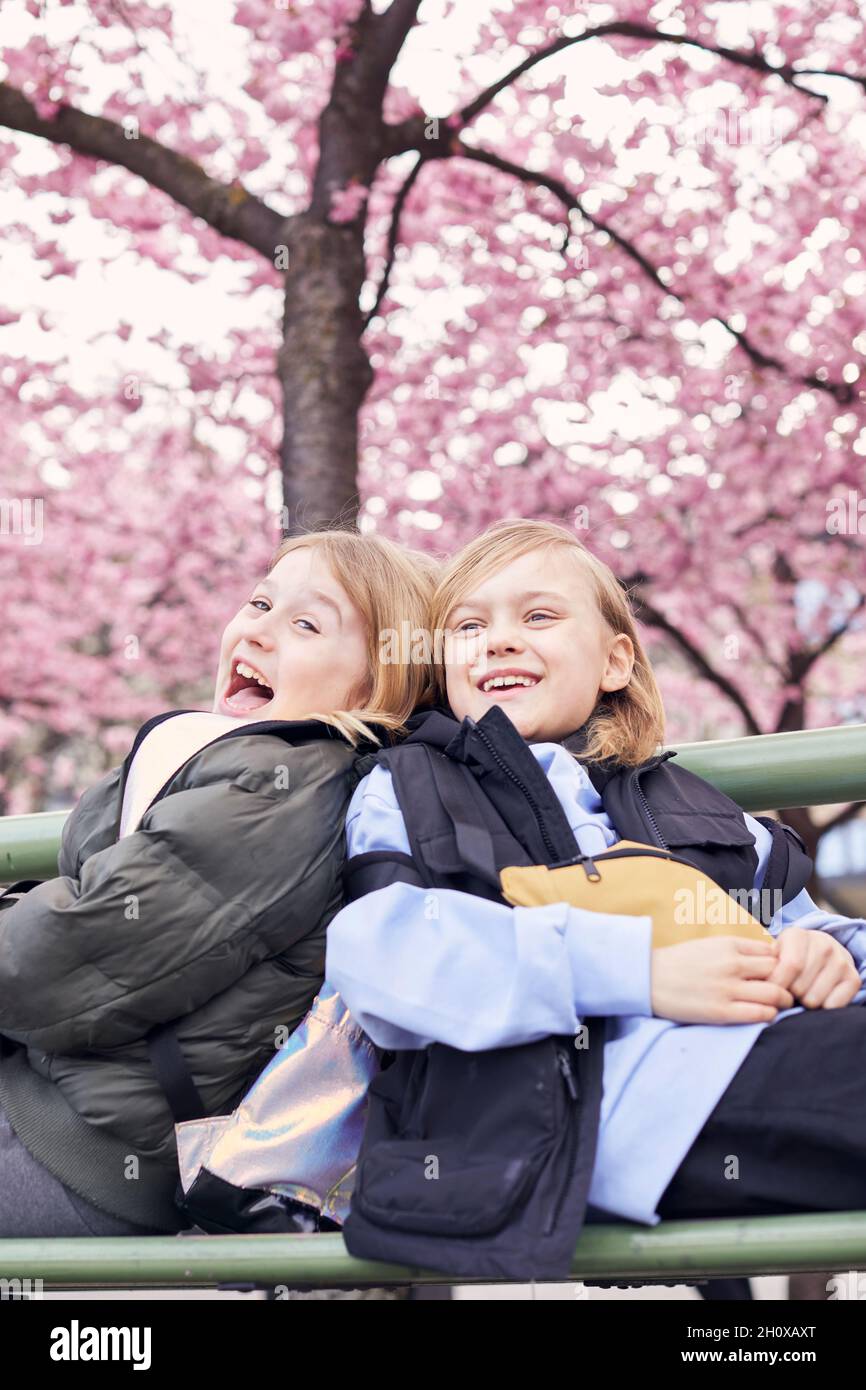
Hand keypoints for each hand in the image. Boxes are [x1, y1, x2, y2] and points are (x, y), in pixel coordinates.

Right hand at [651, 935, 795, 1023]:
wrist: (649, 979)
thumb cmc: (680, 962)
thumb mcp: (710, 945)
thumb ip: (738, 949)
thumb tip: (769, 956)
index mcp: (729, 945)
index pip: (772, 951)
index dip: (780, 963)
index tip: (779, 972)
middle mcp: (732, 964)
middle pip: (779, 971)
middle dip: (787, 981)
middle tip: (787, 989)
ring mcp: (728, 989)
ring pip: (775, 993)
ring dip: (783, 1000)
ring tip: (780, 1003)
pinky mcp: (722, 1012)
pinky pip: (760, 1013)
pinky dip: (770, 1014)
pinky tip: (765, 1014)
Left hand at [765, 926, 861, 1009]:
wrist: (819, 952)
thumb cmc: (788, 957)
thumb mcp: (772, 955)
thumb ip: (763, 967)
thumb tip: (759, 986)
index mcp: (798, 935)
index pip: (790, 966)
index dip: (777, 985)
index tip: (771, 990)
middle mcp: (824, 944)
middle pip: (800, 987)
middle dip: (789, 994)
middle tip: (789, 989)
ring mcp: (842, 960)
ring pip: (814, 999)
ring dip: (804, 1002)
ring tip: (802, 991)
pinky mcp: (853, 978)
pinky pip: (833, 1006)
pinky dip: (822, 1007)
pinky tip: (818, 996)